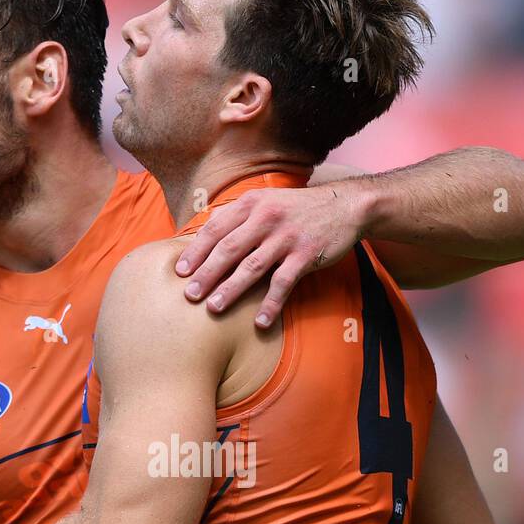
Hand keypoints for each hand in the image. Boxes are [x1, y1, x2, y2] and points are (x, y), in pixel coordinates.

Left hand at [175, 185, 364, 326]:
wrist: (344, 206)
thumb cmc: (297, 209)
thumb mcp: (265, 201)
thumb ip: (237, 217)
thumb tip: (201, 235)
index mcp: (252, 204)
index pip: (216, 229)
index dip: (196, 252)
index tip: (180, 272)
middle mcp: (266, 218)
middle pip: (229, 249)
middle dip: (206, 274)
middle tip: (189, 295)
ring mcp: (287, 237)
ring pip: (252, 267)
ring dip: (231, 290)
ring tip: (214, 308)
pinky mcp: (306, 255)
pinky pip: (283, 283)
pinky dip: (271, 304)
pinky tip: (260, 322)